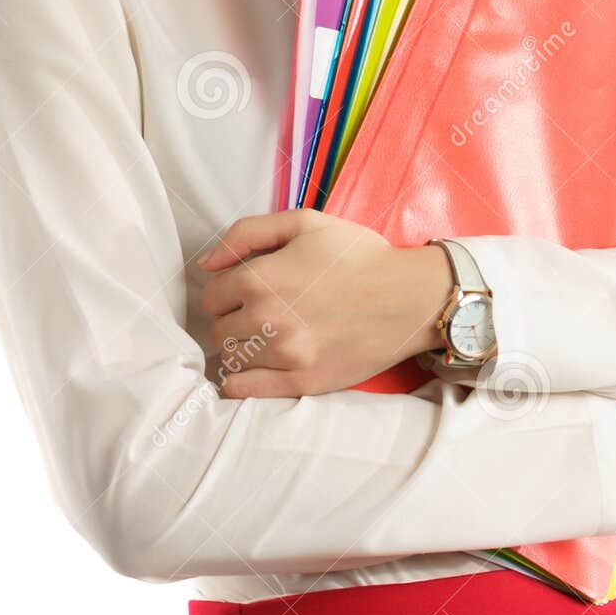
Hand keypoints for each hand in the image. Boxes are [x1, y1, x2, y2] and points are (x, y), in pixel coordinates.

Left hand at [195, 209, 454, 397]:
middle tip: (255, 313)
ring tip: (262, 337)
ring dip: (240, 348)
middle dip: (230, 320)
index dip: (225, 291)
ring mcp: (284, 355)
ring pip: (231, 359)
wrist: (409, 296)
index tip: (243, 291)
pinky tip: (249, 370)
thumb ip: (246, 233)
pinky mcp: (303, 382)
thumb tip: (206, 263)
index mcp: (261, 277)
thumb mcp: (304, 223)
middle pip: (217, 330)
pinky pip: (245, 391)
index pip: (211, 296)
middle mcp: (266, 318)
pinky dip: (238, 382)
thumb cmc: (358, 255)